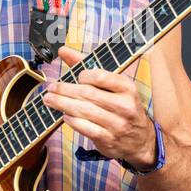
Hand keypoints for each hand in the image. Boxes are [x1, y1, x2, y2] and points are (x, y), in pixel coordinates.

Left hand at [41, 45, 157, 168]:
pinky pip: (86, 128)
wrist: (140, 139)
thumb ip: (88, 67)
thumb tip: (63, 51)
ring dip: (63, 104)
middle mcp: (124, 105)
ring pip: (85, 111)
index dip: (83, 76)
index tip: (76, 77)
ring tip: (50, 100)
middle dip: (64, 90)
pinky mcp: (108, 139)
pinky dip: (72, 121)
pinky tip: (65, 116)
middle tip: (50, 88)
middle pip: (88, 94)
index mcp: (127, 88)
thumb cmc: (123, 108)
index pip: (100, 77)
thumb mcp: (114, 86)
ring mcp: (117, 124)